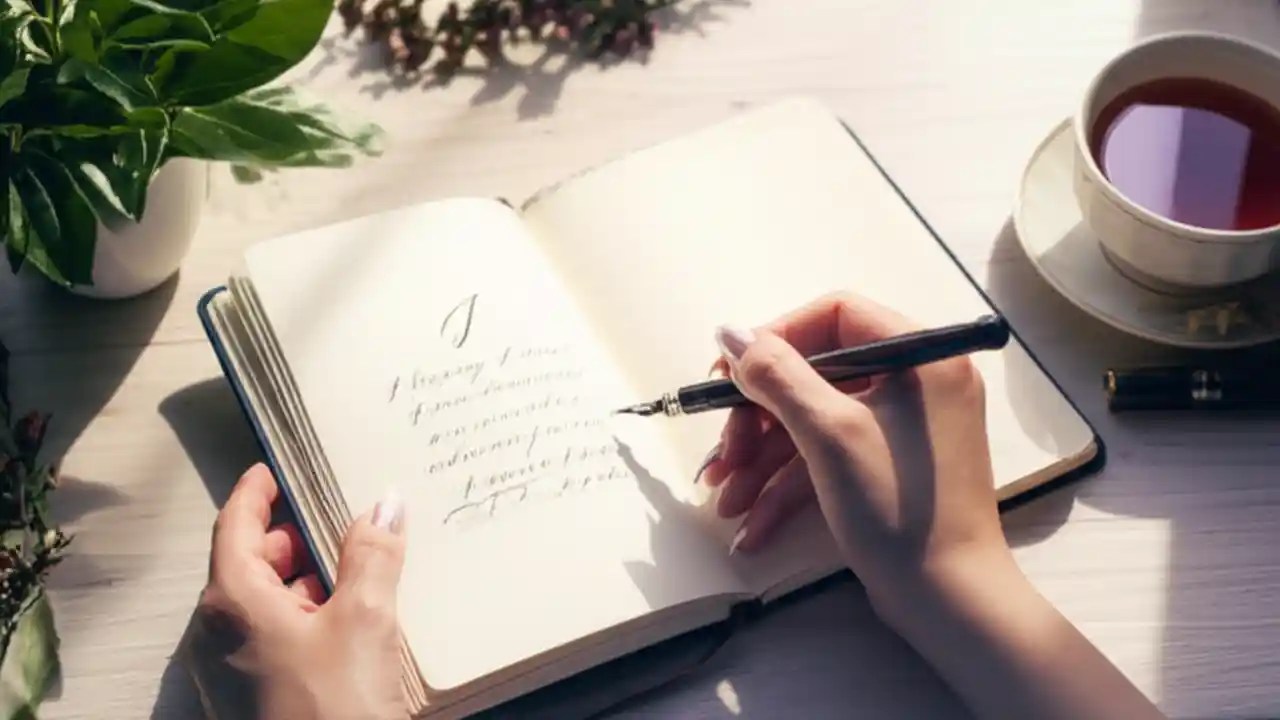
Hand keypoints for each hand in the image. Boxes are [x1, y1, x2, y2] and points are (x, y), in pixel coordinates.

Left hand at [180, 463, 408, 719]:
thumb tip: (384, 503)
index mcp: (232, 602)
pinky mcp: (255, 698)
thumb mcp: (363, 620)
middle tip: (333, 513)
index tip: (276, 467)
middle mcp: (219, 634)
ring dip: (305, 578)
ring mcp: (232, 671)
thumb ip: (372, 555)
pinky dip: (305, 614)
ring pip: (263, 603)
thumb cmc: (334, 711)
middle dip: (290, 534)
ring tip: (354, 566)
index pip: (234, 524)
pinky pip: (273, 638)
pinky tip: (349, 620)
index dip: (257, 491)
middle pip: (247, 561)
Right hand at [703, 293, 1162, 719]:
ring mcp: (901, 427)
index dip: (776, 338)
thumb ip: (776, 375)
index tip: (731, 374)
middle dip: (757, 420)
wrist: (949, 600)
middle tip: (721, 456)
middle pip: (814, 374)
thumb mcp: (829, 433)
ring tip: (724, 503)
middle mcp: (915, 382)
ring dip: (762, 462)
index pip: (835, 315)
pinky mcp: (886, 468)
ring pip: (813, 422)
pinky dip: (789, 488)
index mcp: (919, 355)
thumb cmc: (898, 506)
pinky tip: (751, 528)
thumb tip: (728, 331)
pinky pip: (829, 457)